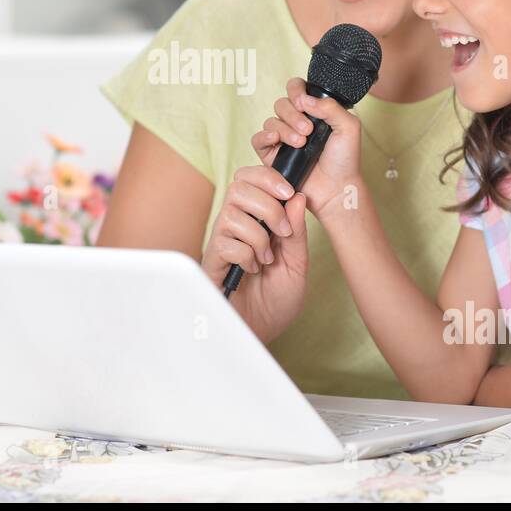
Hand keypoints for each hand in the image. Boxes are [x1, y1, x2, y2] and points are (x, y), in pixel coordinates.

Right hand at [200, 166, 309, 344]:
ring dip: (259, 235)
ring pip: (232, 213)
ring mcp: (222, 242)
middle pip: (239, 186)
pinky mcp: (212, 261)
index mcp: (256, 220)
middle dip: (268, 205)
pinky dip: (246, 255)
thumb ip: (297, 232)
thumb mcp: (297, 265)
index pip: (252, 179)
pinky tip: (251, 271)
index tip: (289, 194)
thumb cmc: (275, 303)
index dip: (268, 177)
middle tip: (283, 231)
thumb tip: (298, 197)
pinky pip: (226, 242)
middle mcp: (236, 226)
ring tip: (267, 260)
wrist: (261, 334)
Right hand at [250, 77, 362, 222]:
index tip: (304, 103)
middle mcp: (295, 121)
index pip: (296, 88)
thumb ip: (331, 107)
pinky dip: (264, 136)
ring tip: (301, 143)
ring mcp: (282, 138)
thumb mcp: (348, 127)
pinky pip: (258, 139)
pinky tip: (276, 140)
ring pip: (271, 120)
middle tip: (308, 130)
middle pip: (281, 103)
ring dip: (285, 129)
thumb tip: (305, 99)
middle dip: (293, 114)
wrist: (336, 188)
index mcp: (313, 111)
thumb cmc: (344, 160)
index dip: (296, 91)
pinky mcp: (271, 154)